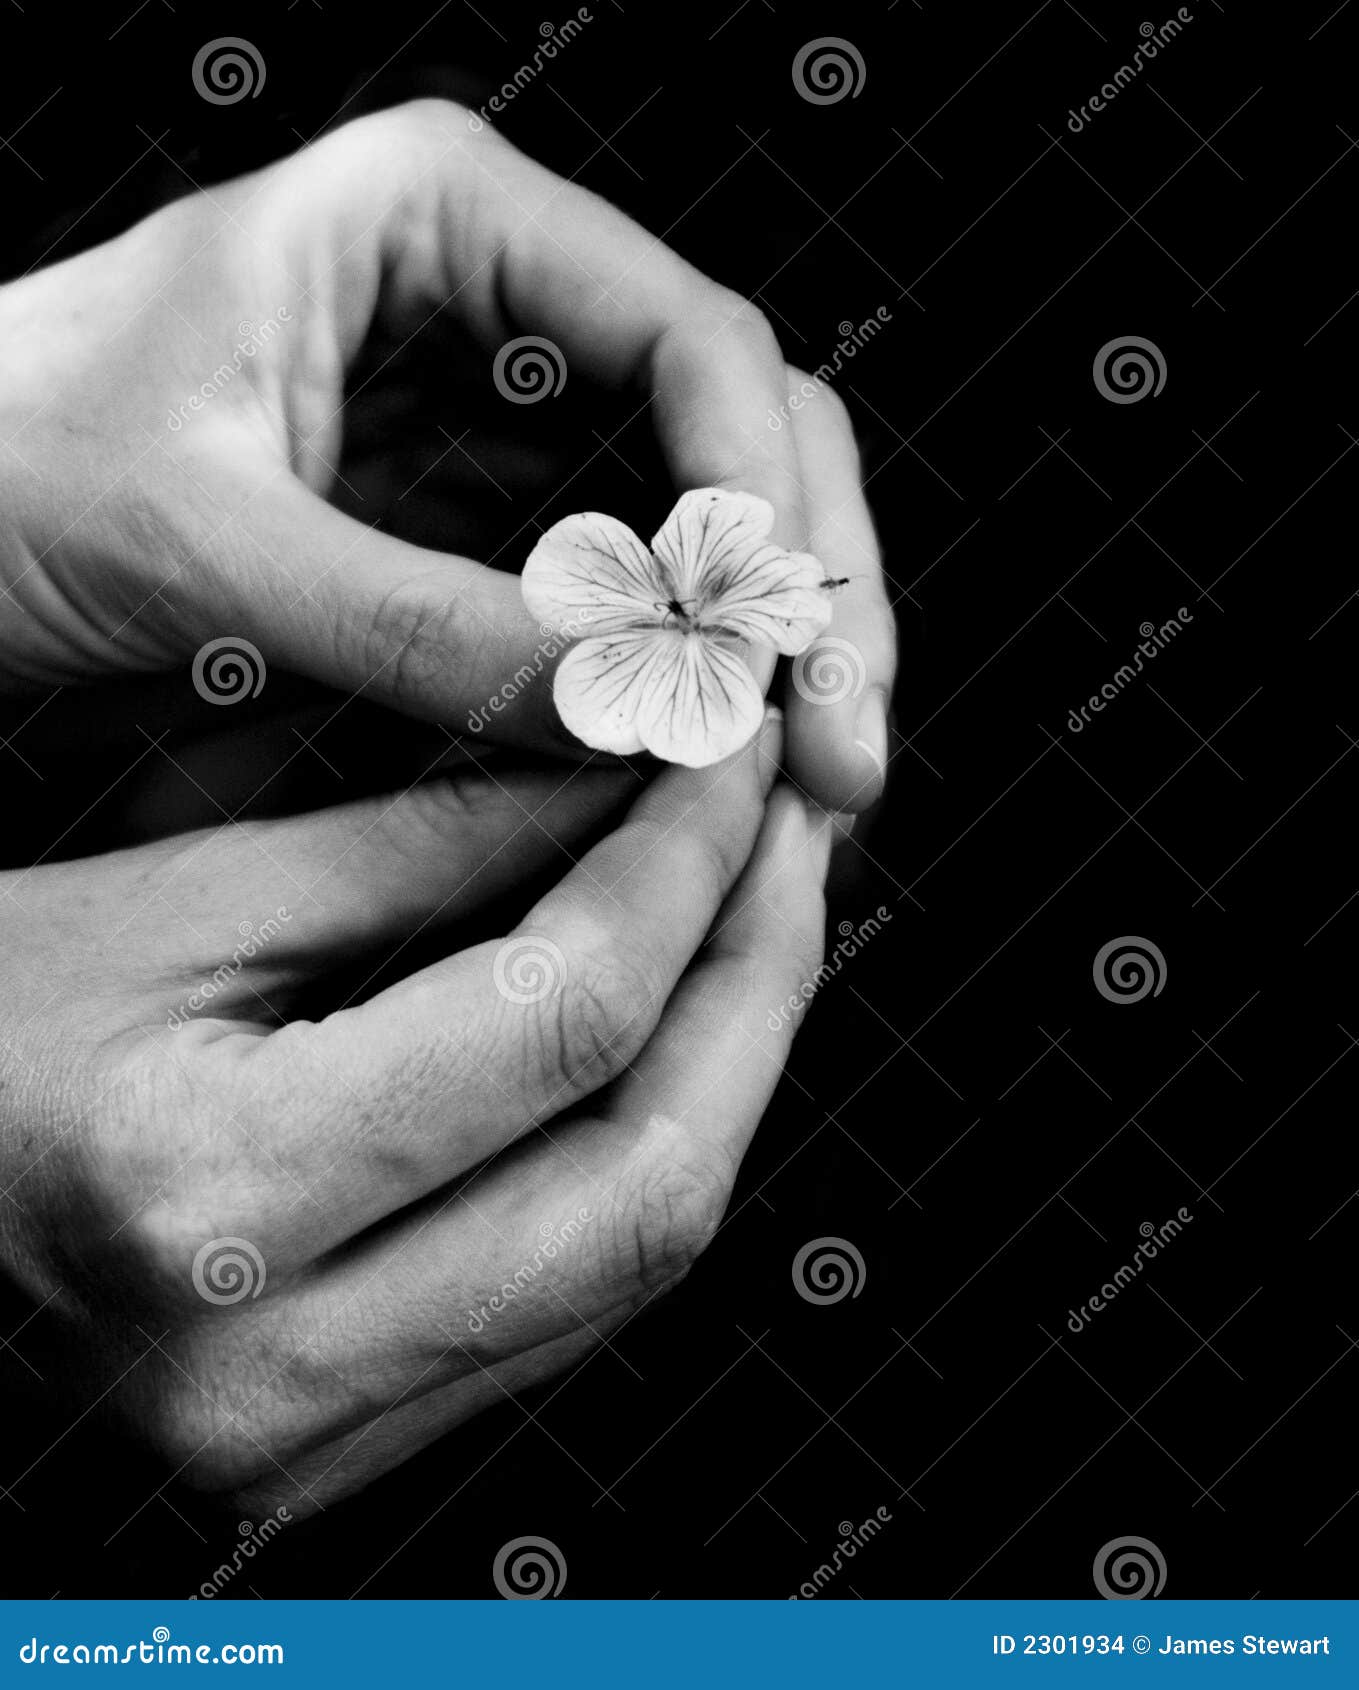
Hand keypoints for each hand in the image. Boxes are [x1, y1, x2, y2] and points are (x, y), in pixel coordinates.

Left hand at [0, 99, 892, 810]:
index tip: (771, 653)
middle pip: (737, 434)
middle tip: (837, 750)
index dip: (759, 504)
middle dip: (801, 599)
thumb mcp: (202, 539)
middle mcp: (496, 310)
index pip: (689, 341)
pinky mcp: (475, 538)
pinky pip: (617, 606)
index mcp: (441, 221)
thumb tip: (634, 705)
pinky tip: (696, 775)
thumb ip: (421, 622)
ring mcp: (497, 431)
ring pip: (701, 529)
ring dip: (760, 660)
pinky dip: (668, 693)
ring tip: (803, 790)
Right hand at [0, 715, 829, 1509]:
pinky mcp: (343, 1447)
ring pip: (637, 1257)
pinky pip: (572, 1299)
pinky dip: (647, 1148)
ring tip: (750, 909)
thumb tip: (636, 780)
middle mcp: (272, 1370)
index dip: (683, 864)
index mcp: (210, 1200)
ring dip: (728, 1067)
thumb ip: (434, 846)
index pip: (561, 1022)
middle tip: (790, 831)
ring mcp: (312, 1438)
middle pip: (650, 1181)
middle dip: (759, 981)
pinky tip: (667, 1030)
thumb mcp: (192, 898)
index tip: (733, 751)